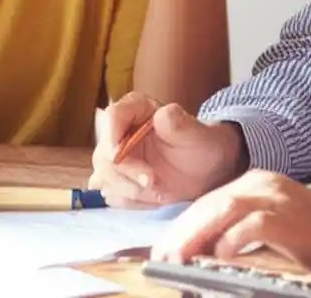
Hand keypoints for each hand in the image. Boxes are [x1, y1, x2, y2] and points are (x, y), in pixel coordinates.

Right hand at [88, 92, 245, 207]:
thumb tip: (162, 115)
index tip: (117, 157)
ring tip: (157, 192)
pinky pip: (113, 195)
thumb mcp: (196, 133)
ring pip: (104, 177)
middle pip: (103, 153)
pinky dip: (131, 202)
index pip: (113, 116)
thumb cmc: (202, 144)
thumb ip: (179, 123)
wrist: (207, 169)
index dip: (110, 136)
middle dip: (125, 173)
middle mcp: (121, 132)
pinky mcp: (120, 181)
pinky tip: (153, 198)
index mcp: (137, 109)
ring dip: (128, 190)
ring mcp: (118, 158)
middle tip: (151, 182)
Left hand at [152, 171, 310, 279]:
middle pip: (208, 204)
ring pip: (222, 210)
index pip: (208, 202)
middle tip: (162, 255)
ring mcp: (273, 198)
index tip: (166, 247)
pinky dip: (231, 241)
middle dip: (182, 231)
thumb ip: (243, 229)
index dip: (184, 225)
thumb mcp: (273, 224)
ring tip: (178, 258)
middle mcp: (260, 184)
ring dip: (196, 235)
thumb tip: (209, 251)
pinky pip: (250, 226)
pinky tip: (219, 256)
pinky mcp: (286, 217)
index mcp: (255, 183)